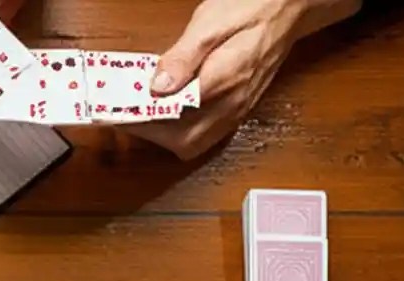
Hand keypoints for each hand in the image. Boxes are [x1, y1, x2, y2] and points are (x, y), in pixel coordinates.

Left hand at [125, 0, 361, 158]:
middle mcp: (234, 104)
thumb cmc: (250, 9)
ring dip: (160, 136)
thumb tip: (159, 85)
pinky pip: (201, 136)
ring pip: (191, 144)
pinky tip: (159, 113)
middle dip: (148, 132)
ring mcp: (236, 112)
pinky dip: (176, 132)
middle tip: (121, 114)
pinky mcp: (234, 113)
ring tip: (135, 115)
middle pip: (183, 140)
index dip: (142, 117)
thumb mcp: (210, 22)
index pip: (175, 113)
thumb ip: (183, 56)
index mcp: (227, 79)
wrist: (287, 9)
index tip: (117, 111)